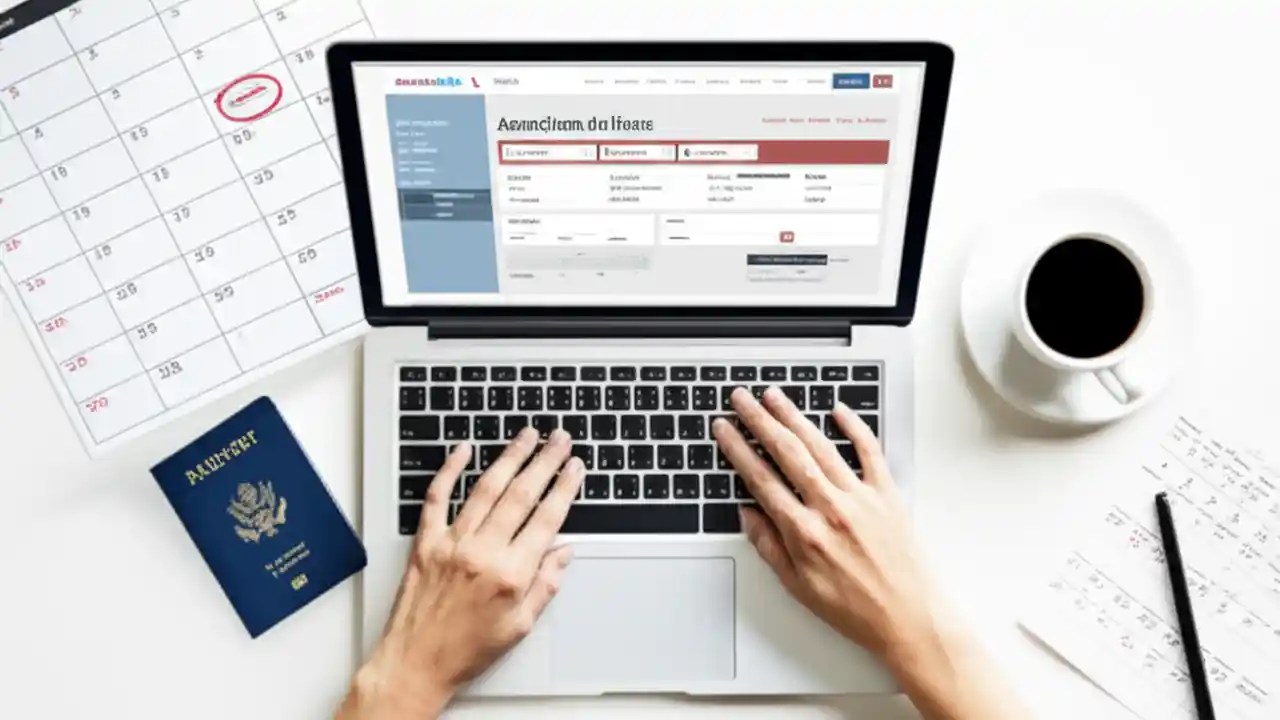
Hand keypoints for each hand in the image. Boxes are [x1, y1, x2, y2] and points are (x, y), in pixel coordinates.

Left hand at [337, 428, 583, 719]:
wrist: (415, 664)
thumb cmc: (466, 650)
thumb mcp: (521, 626)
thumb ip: (546, 585)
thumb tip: (564, 552)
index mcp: (511, 574)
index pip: (547, 519)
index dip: (565, 488)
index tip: (575, 468)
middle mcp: (482, 553)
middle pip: (521, 495)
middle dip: (545, 461)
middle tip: (559, 439)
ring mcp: (452, 543)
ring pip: (485, 488)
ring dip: (509, 457)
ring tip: (525, 436)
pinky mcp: (425, 542)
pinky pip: (437, 497)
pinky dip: (449, 470)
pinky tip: (463, 450)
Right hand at [713, 387, 939, 664]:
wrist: (909, 618)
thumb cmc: (856, 609)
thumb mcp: (798, 586)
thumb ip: (769, 546)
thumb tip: (747, 514)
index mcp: (803, 532)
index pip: (760, 479)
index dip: (737, 449)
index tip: (724, 429)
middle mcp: (831, 509)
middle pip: (786, 453)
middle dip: (759, 421)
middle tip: (742, 399)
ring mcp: (861, 497)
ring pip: (821, 446)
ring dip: (794, 417)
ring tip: (775, 397)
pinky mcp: (887, 495)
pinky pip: (870, 452)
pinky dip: (854, 428)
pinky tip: (838, 410)